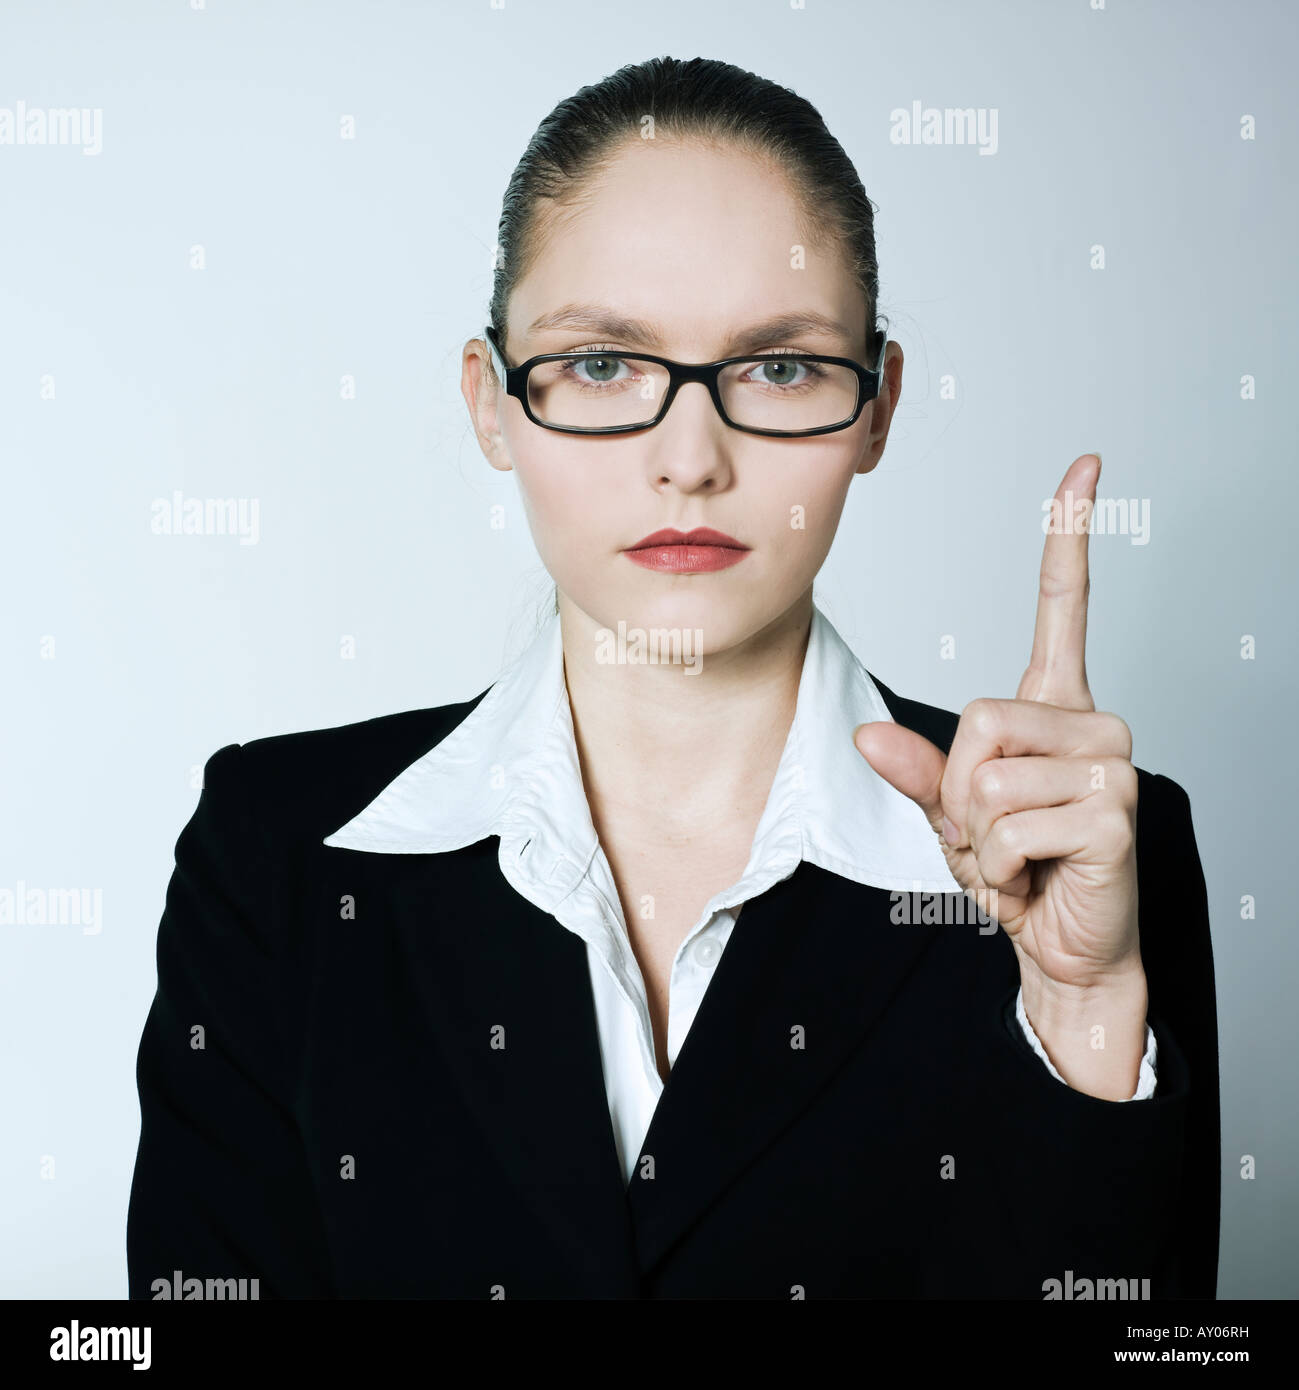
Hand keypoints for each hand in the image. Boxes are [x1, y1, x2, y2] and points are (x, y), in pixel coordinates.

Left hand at [853, 453, 1147, 1097]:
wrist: (1063, 946)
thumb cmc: (1020, 871)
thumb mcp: (953, 815)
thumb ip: (919, 770)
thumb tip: (868, 732)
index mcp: (1056, 709)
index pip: (1065, 607)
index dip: (1069, 535)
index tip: (1085, 464)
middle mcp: (1093, 724)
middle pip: (979, 715)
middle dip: (958, 791)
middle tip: (990, 833)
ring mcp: (1112, 765)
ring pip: (988, 774)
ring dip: (976, 833)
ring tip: (1015, 856)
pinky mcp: (1116, 814)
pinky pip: (1008, 824)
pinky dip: (998, 866)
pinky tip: (1034, 878)